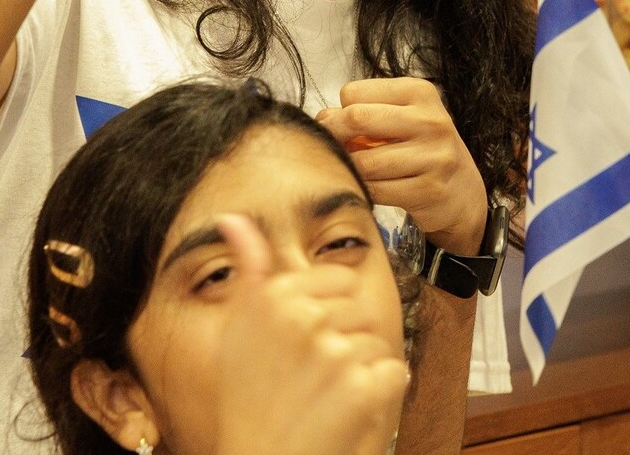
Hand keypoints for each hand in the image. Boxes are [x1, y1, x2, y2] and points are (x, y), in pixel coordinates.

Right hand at [213, 215, 407, 454]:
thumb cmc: (247, 402)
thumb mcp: (237, 331)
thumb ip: (248, 272)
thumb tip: (234, 218)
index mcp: (273, 297)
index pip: (337, 280)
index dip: (329, 314)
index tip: (308, 346)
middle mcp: (303, 317)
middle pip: (360, 311)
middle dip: (347, 341)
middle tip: (314, 379)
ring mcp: (335, 353)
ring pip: (378, 343)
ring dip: (363, 371)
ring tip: (327, 398)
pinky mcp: (362, 388)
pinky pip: (395, 374)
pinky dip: (381, 395)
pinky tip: (348, 411)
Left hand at [317, 79, 487, 254]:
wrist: (462, 192)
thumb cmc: (422, 150)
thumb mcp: (401, 120)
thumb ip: (363, 113)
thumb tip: (322, 118)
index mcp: (419, 92)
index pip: (354, 92)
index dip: (338, 112)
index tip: (340, 128)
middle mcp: (430, 120)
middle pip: (356, 118)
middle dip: (334, 135)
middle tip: (332, 148)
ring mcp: (433, 156)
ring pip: (364, 161)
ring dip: (350, 168)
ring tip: (354, 170)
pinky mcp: (430, 189)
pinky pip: (376, 190)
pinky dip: (364, 190)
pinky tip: (369, 188)